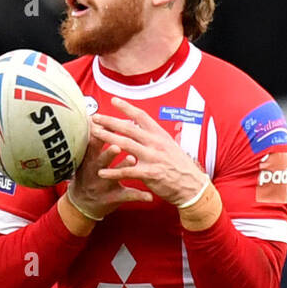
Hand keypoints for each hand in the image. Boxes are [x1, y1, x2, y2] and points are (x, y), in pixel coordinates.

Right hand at [64, 125, 153, 226]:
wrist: (83, 206)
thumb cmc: (87, 177)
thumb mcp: (86, 159)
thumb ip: (92, 142)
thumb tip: (95, 119)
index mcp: (90, 160)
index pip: (92, 144)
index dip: (97, 134)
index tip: (101, 124)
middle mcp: (95, 172)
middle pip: (101, 160)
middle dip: (108, 153)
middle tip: (116, 146)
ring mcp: (105, 185)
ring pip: (115, 177)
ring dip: (123, 167)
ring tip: (132, 160)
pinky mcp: (114, 198)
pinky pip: (128, 196)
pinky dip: (139, 195)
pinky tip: (149, 195)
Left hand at [89, 97, 205, 206]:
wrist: (193, 186)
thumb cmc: (181, 168)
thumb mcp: (170, 147)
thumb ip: (155, 139)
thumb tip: (143, 130)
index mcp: (160, 135)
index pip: (141, 116)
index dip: (126, 107)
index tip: (113, 100)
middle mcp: (155, 143)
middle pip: (128, 128)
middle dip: (110, 121)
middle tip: (95, 118)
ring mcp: (152, 157)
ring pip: (125, 144)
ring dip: (107, 138)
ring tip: (94, 134)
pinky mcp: (150, 173)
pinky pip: (127, 171)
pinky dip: (113, 172)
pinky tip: (101, 172)